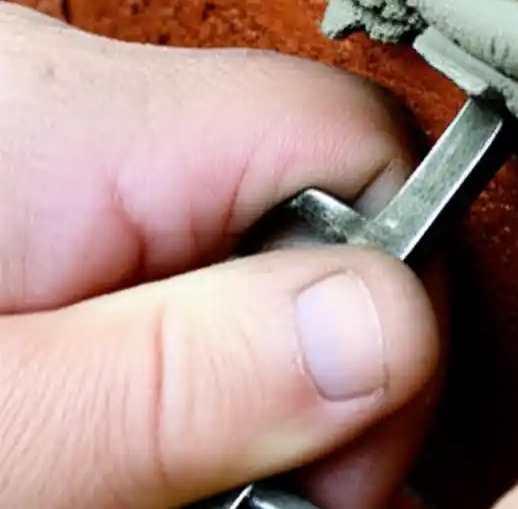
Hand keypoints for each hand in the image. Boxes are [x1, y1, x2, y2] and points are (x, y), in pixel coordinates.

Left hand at [0, 3, 436, 507]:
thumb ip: (171, 382)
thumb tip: (389, 328)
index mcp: (61, 125)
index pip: (352, 140)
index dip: (403, 296)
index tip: (346, 449)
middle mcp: (71, 107)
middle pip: (324, 197)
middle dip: (335, 351)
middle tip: (271, 480)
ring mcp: (64, 154)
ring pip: (265, 240)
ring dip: (267, 368)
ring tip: (195, 467)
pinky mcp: (53, 200)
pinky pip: (194, 257)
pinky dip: (203, 355)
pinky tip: (159, 425)